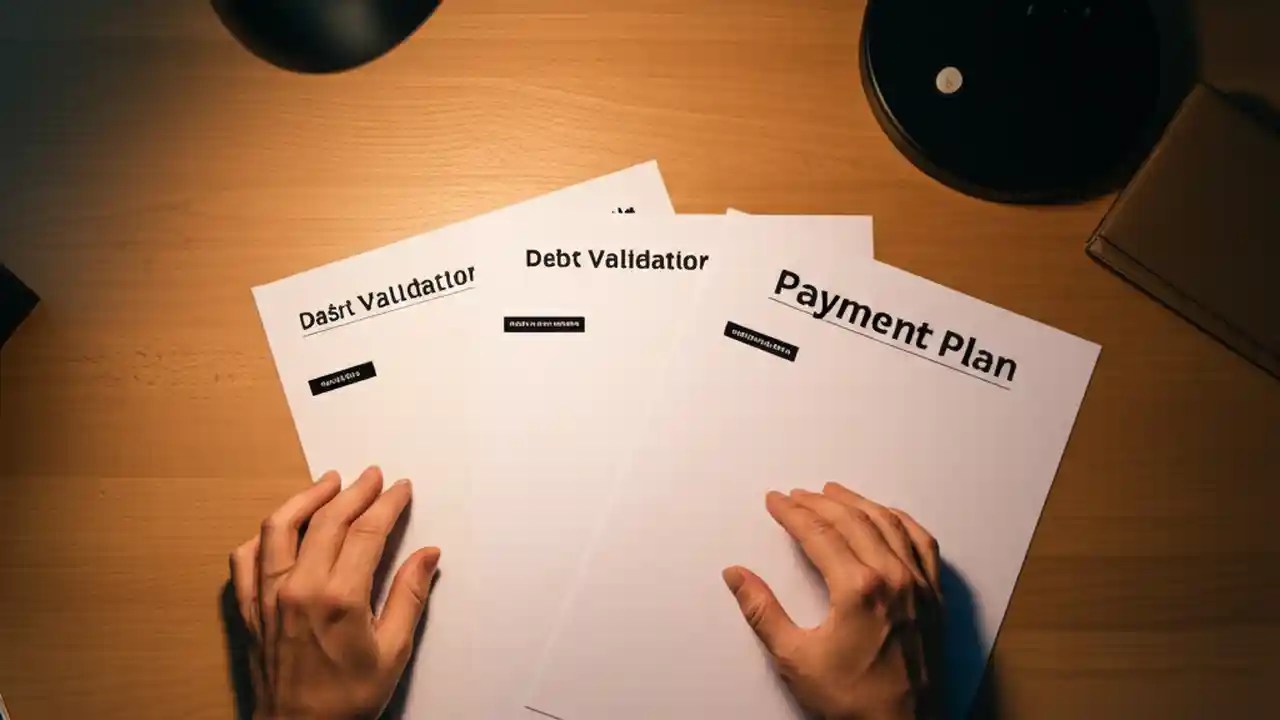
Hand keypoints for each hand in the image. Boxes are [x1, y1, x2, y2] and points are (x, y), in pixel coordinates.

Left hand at [229, 466, 440, 719]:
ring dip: (307, 498)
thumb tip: (428, 554)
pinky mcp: (251, 608)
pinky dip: (263, 536)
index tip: (400, 488)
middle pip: (327, 520)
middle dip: (354, 492)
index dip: (387, 504)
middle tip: (372, 476)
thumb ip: (409, 596)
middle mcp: (299, 588)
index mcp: (339, 597)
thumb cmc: (348, 698)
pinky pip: (246, 559)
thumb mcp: (393, 651)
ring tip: (328, 482)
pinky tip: (280, 526)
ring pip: (280, 527)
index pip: (367, 531)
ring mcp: (269, 595)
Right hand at [722, 483, 941, 719]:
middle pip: (852, 520)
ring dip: (858, 503)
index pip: (818, 533)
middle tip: (796, 495)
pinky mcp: (934, 598)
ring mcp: (918, 585)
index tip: (775, 501)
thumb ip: (763, 611)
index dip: (792, 513)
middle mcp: (893, 577)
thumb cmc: (854, 700)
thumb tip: (737, 576)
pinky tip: (890, 515)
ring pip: (888, 524)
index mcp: (858, 588)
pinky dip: (902, 521)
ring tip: (835, 492)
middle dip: (819, 502)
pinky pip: (922, 544)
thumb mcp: (795, 658)